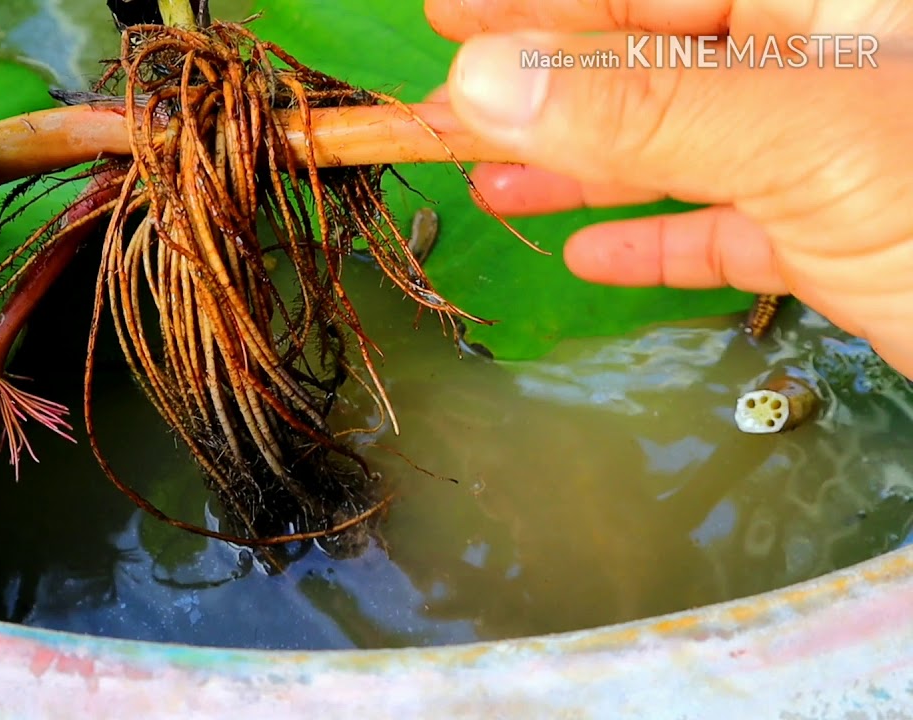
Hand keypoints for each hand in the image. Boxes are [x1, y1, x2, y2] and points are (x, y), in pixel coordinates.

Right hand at [426, 0, 912, 376]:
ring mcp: (832, 152)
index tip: (448, 19)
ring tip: (491, 187)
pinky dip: (657, 242)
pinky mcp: (841, 238)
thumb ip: (643, 107)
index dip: (541, 4)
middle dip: (544, 94)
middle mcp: (825, 63)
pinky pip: (726, 228)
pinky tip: (594, 256)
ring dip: (580, 172)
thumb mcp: (800, 138)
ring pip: (679, 148)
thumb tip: (481, 81)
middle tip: (444, 118)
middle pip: (653, 65)